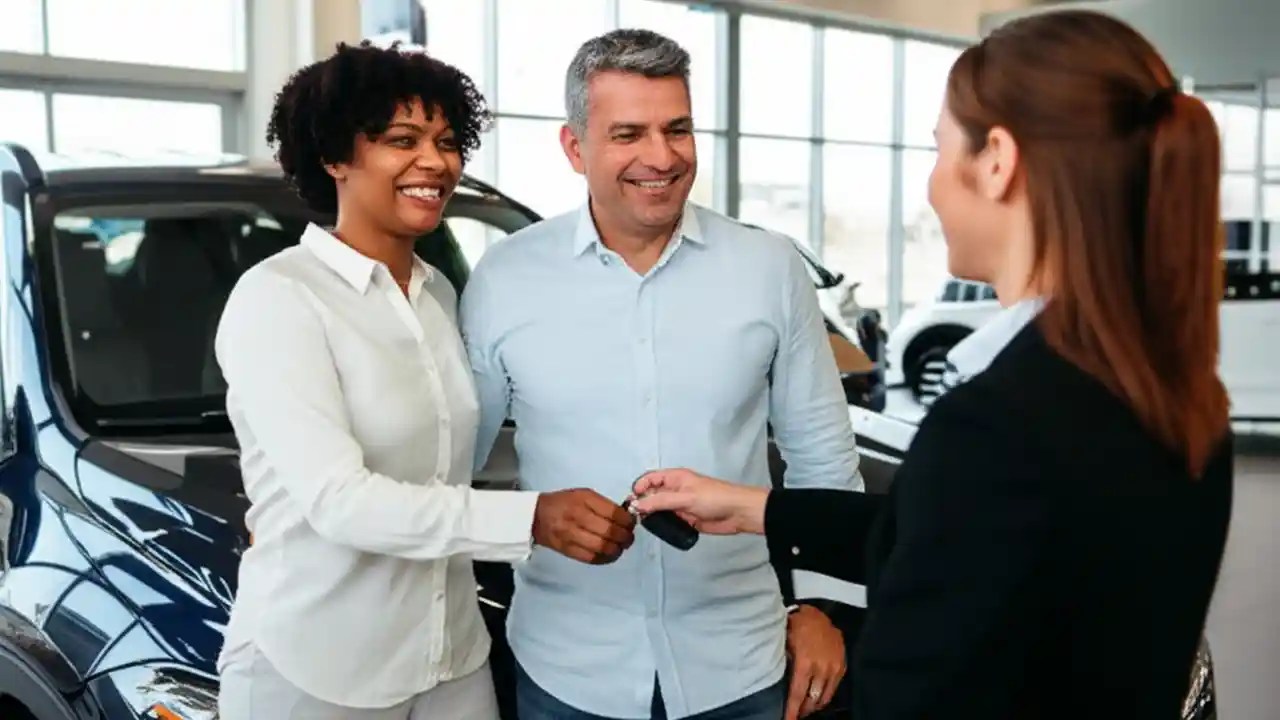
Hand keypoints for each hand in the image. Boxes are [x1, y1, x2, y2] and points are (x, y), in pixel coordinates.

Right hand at [532, 489, 634, 563]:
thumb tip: (628, 517)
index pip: (614, 514)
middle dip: (625, 537)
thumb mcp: (584, 495)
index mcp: (584, 500)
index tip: (631, 524)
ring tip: (620, 547)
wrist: (536, 516)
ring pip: (603, 547)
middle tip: (628, 538)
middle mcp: (578, 517)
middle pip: (610, 532)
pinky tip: (609, 554)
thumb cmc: (565, 503)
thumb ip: (605, 505)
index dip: (628, 522)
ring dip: (617, 550)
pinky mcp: (568, 550)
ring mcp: (571, 535)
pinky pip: (592, 558)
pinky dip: (605, 558)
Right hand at [629, 469, 768, 534]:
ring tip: (644, 525)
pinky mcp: (687, 519)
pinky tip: (657, 530)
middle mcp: (675, 490)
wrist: (738, 513)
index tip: (631, 501)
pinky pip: (670, 520)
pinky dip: (663, 524)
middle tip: (634, 516)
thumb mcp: (684, 498)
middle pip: (652, 494)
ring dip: (652, 515)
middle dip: (642, 502)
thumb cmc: (713, 499)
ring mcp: (680, 505)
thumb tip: (636, 504)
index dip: (639, 487)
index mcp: (675, 478)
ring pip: (660, 508)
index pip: (650, 478)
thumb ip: (660, 501)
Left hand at [785, 605, 845, 718]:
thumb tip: (780, 684)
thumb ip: (785, 664)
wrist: (817, 613)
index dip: (791, 711)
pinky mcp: (841, 666)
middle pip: (811, 699)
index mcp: (804, 663)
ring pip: (824, 697)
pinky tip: (817, 697)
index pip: (797, 695)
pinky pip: (834, 688)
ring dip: (814, 705)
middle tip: (795, 712)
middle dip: (802, 709)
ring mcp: (834, 667)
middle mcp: (821, 668)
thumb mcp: (784, 643)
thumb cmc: (796, 626)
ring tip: (805, 708)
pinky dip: (825, 695)